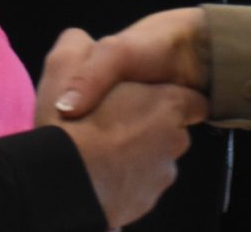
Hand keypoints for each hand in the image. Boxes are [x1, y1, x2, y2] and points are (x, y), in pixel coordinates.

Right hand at [39, 29, 204, 228]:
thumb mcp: (72, 62)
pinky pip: (136, 188)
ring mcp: (161, 178)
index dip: (164, 99)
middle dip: (146, 129)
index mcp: (168, 105)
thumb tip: (83, 45)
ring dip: (133, 157)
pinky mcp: (143, 205)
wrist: (59, 184)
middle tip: (110, 125)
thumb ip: (80, 46)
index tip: (138, 101)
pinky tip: (96, 174)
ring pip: (153, 162)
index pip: (190, 102)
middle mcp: (175, 142)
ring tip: (100, 152)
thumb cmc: (72, 119)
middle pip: (169, 133)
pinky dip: (122, 182)